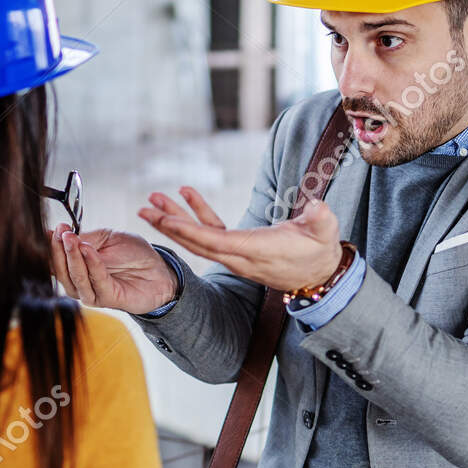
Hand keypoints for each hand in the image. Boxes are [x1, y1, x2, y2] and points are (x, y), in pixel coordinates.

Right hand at [49, 224, 178, 312]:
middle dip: (59, 249)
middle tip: (62, 232)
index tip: (52, 228)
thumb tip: (58, 231)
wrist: (159, 270)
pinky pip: (96, 281)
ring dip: (72, 257)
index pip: (55, 259)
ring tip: (72, 239)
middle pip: (60, 270)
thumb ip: (84, 237)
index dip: (50, 244)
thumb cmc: (133, 254)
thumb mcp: (106, 237)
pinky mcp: (107, 299)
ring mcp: (92, 293)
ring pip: (75, 277)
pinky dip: (91, 264)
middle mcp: (80, 283)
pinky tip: (88, 249)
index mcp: (76, 267)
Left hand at [138, 186, 342, 292]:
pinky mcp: (238, 249)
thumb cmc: (321, 249)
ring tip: (152, 202)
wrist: (320, 273)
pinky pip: (211, 233)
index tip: (166, 220)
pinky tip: (186, 194)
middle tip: (143, 210)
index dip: (189, 231)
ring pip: (198, 238)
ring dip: (174, 220)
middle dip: (169, 226)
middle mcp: (240, 256)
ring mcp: (236, 255)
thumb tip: (317, 207)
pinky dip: (197, 214)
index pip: (215, 241)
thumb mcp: (324, 232)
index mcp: (256, 250)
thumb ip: (320, 219)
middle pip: (197, 242)